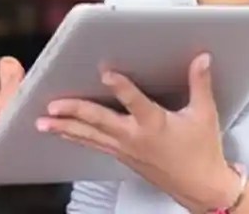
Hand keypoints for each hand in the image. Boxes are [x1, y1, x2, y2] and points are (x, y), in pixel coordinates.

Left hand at [37, 53, 241, 212]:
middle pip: (99, 121)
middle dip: (74, 111)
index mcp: (155, 124)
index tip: (106, 73)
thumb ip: (199, 84)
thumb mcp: (204, 115)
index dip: (120, 87)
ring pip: (89, 135)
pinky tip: (62, 132)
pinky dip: (76, 137)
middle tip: (53, 105)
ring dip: (65, 127)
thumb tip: (201, 59)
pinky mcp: (121, 156)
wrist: (199, 188)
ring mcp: (125, 148)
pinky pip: (93, 144)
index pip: (135, 102)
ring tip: (43, 122)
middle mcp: (134, 137)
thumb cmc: (201, 153)